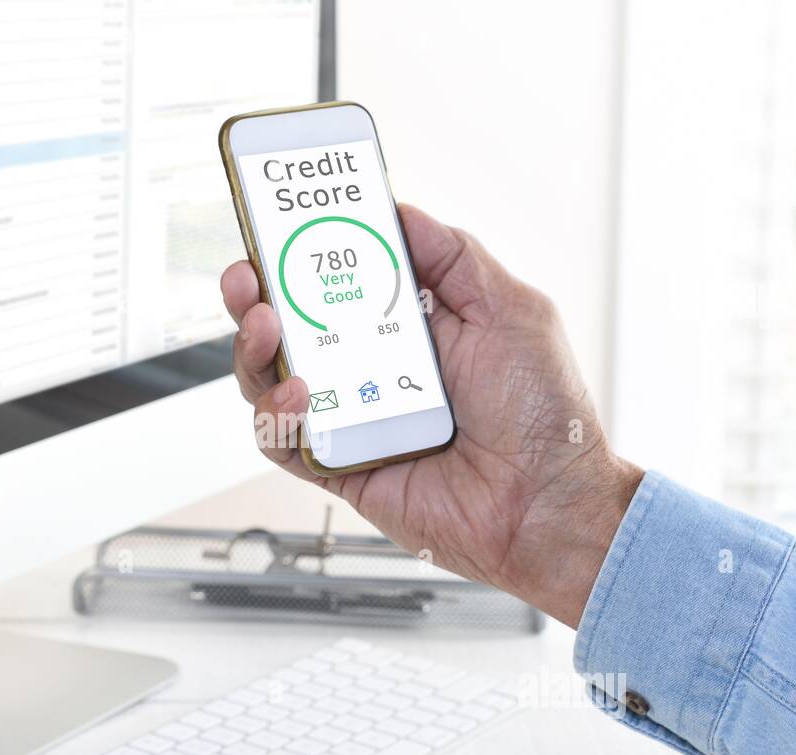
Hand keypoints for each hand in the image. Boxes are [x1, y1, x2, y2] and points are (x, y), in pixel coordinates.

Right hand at [221, 204, 642, 626]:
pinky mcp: (338, 469)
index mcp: (409, 327)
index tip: (279, 226)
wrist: (547, 503)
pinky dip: (277, 415)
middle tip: (247, 275)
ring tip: (266, 325)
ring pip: (273, 380)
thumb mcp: (510, 310)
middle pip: (291, 326)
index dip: (302, 254)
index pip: (338, 280)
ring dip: (255, 349)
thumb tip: (400, 211)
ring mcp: (352, 419)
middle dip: (256, 294)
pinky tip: (298, 392)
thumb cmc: (544, 416)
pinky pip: (285, 442)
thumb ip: (453, 256)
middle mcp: (373, 370)